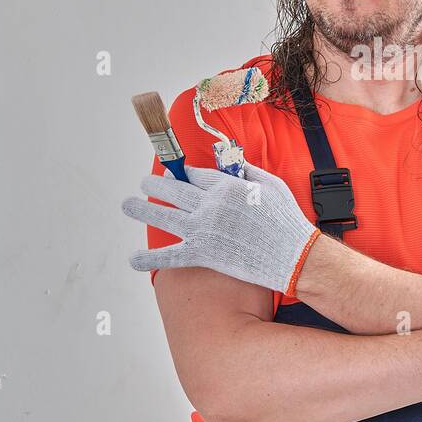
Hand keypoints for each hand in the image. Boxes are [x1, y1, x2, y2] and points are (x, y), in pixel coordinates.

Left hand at [121, 160, 318, 293]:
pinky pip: (170, 255)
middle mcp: (209, 204)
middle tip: (144, 183)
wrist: (293, 256)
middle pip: (174, 188)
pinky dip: (149, 258)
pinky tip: (133, 259)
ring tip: (127, 205)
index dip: (182, 172)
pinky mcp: (202, 254)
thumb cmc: (286, 220)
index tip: (175, 172)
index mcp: (226, 186)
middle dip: (155, 184)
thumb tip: (233, 162)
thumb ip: (248, 172)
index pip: (195, 174)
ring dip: (141, 209)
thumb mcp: (272, 185)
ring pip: (164, 216)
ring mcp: (203, 229)